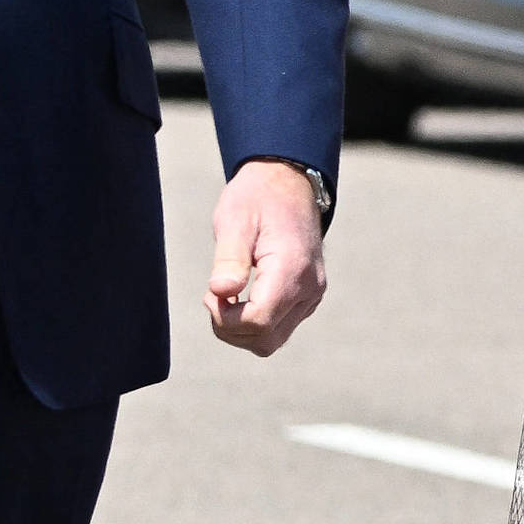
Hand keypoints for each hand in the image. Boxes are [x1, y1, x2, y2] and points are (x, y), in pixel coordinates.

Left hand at [205, 161, 325, 355]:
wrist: (289, 182)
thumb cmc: (257, 197)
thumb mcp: (235, 219)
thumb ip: (229, 258)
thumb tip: (220, 292)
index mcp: (292, 268)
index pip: (258, 321)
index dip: (225, 319)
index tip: (210, 294)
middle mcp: (309, 288)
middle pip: (265, 340)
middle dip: (230, 329)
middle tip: (213, 296)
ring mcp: (312, 295)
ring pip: (272, 341)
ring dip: (241, 329)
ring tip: (226, 295)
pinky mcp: (309, 297)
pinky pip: (280, 328)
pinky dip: (255, 322)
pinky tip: (242, 296)